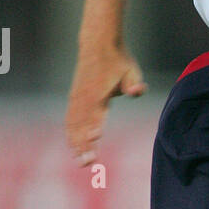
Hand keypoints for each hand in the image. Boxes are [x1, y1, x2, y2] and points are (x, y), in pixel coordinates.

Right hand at [65, 45, 146, 165]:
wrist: (98, 43)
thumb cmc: (118, 60)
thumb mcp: (131, 70)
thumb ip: (134, 84)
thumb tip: (138, 91)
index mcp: (98, 93)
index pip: (95, 116)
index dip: (93, 131)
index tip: (94, 144)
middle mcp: (84, 97)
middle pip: (82, 125)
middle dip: (84, 145)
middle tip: (87, 164)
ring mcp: (77, 98)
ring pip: (73, 124)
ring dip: (76, 143)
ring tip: (80, 161)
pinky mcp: (74, 97)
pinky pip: (70, 119)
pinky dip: (71, 133)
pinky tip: (73, 147)